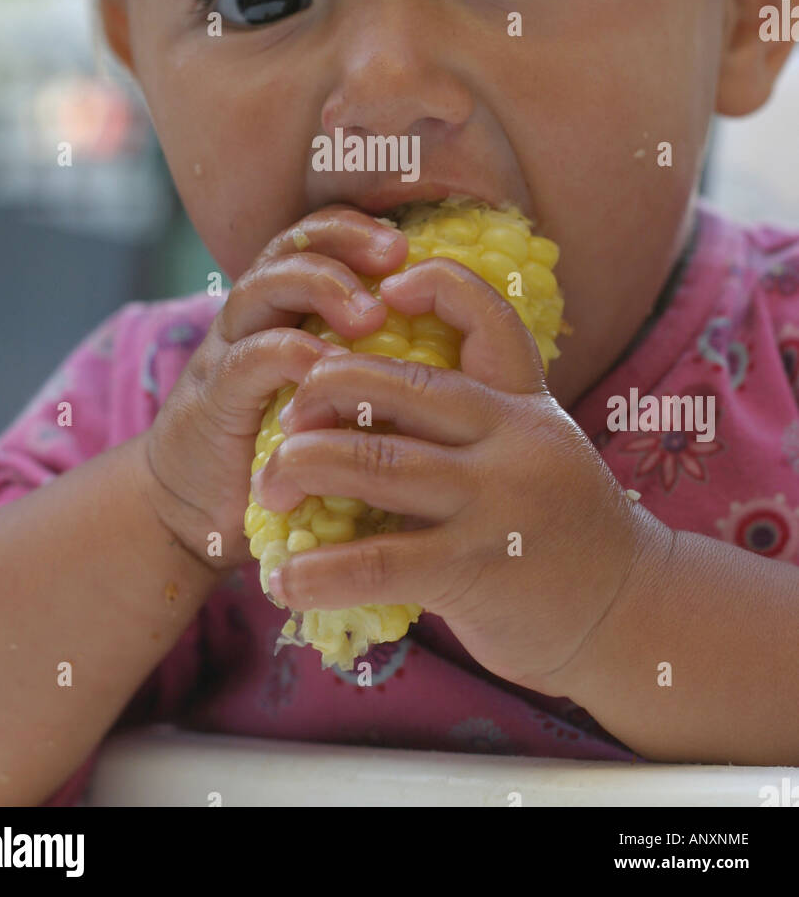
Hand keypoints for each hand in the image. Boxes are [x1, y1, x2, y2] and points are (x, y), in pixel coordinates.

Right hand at [140, 207, 407, 573]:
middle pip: (291, 245)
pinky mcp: (211, 401)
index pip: (317, 238)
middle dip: (346, 241)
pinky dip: (290, 356)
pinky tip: (326, 369)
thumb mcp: (335, 401)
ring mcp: (227, 353)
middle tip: (397, 256)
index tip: (409, 244)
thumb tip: (456, 349)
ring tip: (371, 315)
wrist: (197, 517)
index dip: (358, 228)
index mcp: (286, 309)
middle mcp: (254, 318)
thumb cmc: (287, 458)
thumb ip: (376, 368)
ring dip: (321, 287)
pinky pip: (248, 358)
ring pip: (265, 286)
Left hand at [252, 256, 663, 694]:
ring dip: (302, 469)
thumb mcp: (539, 451)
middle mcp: (512, 440)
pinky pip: (378, 562)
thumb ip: (478, 422)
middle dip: (324, 390)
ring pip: (376, 464)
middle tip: (282, 417)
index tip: (382, 289)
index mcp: (524, 403)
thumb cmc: (565, 528)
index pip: (486, 316)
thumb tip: (371, 404)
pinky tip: (283, 580)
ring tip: (266, 486)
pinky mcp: (476, 569)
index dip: (433, 285)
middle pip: (402, 385)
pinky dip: (319, 570)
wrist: (631, 613)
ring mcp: (495, 503)